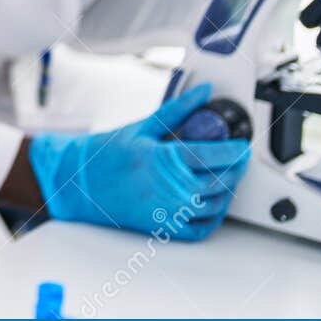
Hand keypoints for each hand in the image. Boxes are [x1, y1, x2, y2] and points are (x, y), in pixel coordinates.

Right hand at [27, 83, 249, 240]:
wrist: (80, 182)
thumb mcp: (143, 126)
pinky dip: (214, 216)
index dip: (236, 150)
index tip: (241, 143)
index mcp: (165, 160)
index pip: (217, 155)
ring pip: (216, 204)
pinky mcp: (164, 227)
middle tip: (237, 157)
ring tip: (226, 175)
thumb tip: (204, 92)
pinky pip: (202, 227)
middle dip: (237, 168)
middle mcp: (170, 189)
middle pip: (222, 180)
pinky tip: (212, 201)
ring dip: (228, 190)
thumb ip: (179, 110)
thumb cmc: (107, 154)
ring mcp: (169, 211)